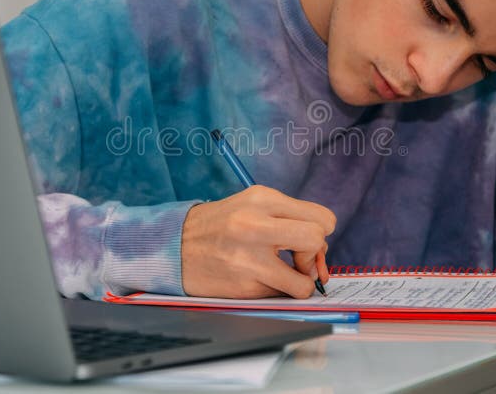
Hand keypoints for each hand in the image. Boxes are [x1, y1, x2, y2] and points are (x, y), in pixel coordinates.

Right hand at [181, 185, 335, 298]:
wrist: (173, 245)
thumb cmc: (221, 226)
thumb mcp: (253, 206)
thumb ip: (289, 220)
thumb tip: (321, 256)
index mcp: (262, 199)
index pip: (322, 217)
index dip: (321, 232)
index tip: (303, 240)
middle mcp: (255, 224)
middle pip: (317, 239)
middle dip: (315, 255)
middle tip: (297, 259)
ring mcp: (248, 258)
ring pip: (304, 281)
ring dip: (300, 283)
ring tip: (281, 275)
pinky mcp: (242, 285)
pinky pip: (281, 295)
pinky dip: (278, 292)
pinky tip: (260, 281)